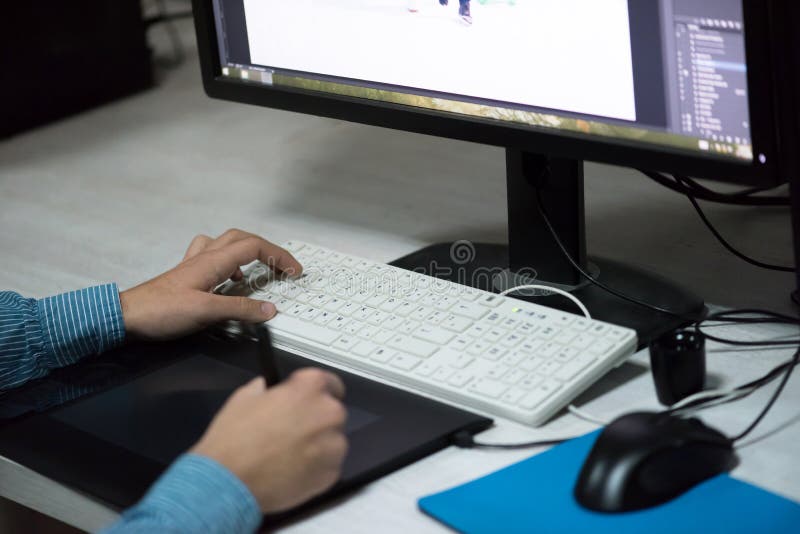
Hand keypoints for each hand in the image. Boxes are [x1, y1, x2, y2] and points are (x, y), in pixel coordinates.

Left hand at [119, 229, 301, 339]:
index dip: (279, 256)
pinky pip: (211, 257)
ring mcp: (194, 265)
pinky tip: (228, 278)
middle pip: (243, 238)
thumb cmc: (161, 311)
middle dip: (267, 248)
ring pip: (226, 244)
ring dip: (247, 250)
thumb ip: (240, 309)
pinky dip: (227, 262)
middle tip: (282, 266)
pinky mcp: (186, 276)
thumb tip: (269, 309)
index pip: (255, 247)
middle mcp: (204, 258)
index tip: (294, 271)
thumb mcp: (206, 312)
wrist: (127, 316)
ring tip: (258, 269)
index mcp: (213, 262)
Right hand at [191, 369, 347, 512]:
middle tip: (290, 431)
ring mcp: (334, 445)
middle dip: (316, 419)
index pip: (330, 382)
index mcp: (310, 388)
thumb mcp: (243, 398)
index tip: (305, 401)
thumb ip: (264, 388)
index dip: (316, 391)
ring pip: (332, 440)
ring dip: (318, 444)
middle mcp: (330, 413)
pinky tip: (292, 472)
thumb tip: (267, 388)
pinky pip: (328, 465)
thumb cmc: (235, 435)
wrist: (229, 484)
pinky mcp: (332, 473)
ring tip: (290, 456)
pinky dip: (315, 467)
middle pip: (332, 412)